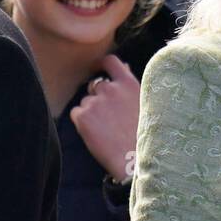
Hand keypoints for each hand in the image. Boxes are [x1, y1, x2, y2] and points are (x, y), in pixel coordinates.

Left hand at [70, 54, 139, 182]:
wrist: (135, 159)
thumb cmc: (145, 135)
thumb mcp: (144, 104)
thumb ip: (130, 85)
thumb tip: (122, 66)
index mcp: (128, 84)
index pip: (110, 61)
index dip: (103, 65)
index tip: (100, 70)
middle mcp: (110, 89)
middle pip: (95, 85)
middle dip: (99, 97)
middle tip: (111, 117)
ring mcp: (94, 102)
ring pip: (86, 102)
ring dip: (92, 112)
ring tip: (108, 129)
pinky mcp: (82, 116)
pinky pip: (76, 113)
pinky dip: (82, 122)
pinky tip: (97, 134)